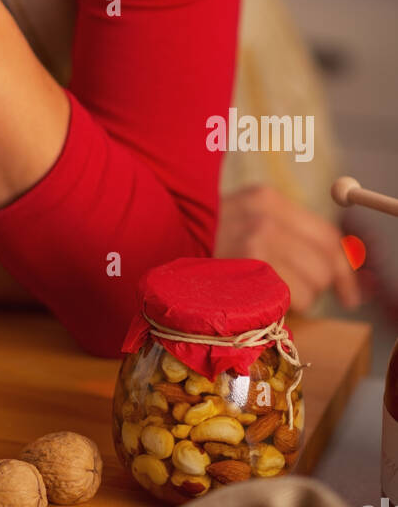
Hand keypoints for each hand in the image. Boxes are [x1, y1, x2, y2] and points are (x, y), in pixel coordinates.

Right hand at [215, 184, 363, 312]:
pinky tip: (253, 297)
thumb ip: (291, 234)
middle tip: (297, 293)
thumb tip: (341, 263)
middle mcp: (263, 217)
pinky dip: (277, 307)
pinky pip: (285, 301)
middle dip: (318, 286)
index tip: (349, 292)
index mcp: (266, 199)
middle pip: (323, 263)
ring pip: (309, 287)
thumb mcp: (247, 218)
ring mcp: (252, 245)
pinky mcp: (242, 273)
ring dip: (296, 298)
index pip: (327, 235)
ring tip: (265, 290)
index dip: (344, 268)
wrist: (158, 242)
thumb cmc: (207, 239)